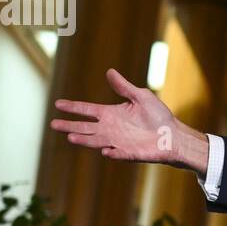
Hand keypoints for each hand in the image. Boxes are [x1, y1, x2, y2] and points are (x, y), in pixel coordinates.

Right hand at [49, 69, 208, 173]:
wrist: (173, 134)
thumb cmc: (158, 116)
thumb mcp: (141, 96)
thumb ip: (124, 87)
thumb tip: (109, 71)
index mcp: (111, 114)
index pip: (87, 110)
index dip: (73, 108)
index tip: (57, 104)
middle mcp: (110, 129)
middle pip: (85, 128)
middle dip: (69, 126)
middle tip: (53, 124)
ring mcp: (118, 142)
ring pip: (96, 141)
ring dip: (84, 140)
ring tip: (70, 137)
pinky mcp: (130, 153)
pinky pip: (119, 154)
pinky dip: (113, 153)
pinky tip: (106, 151)